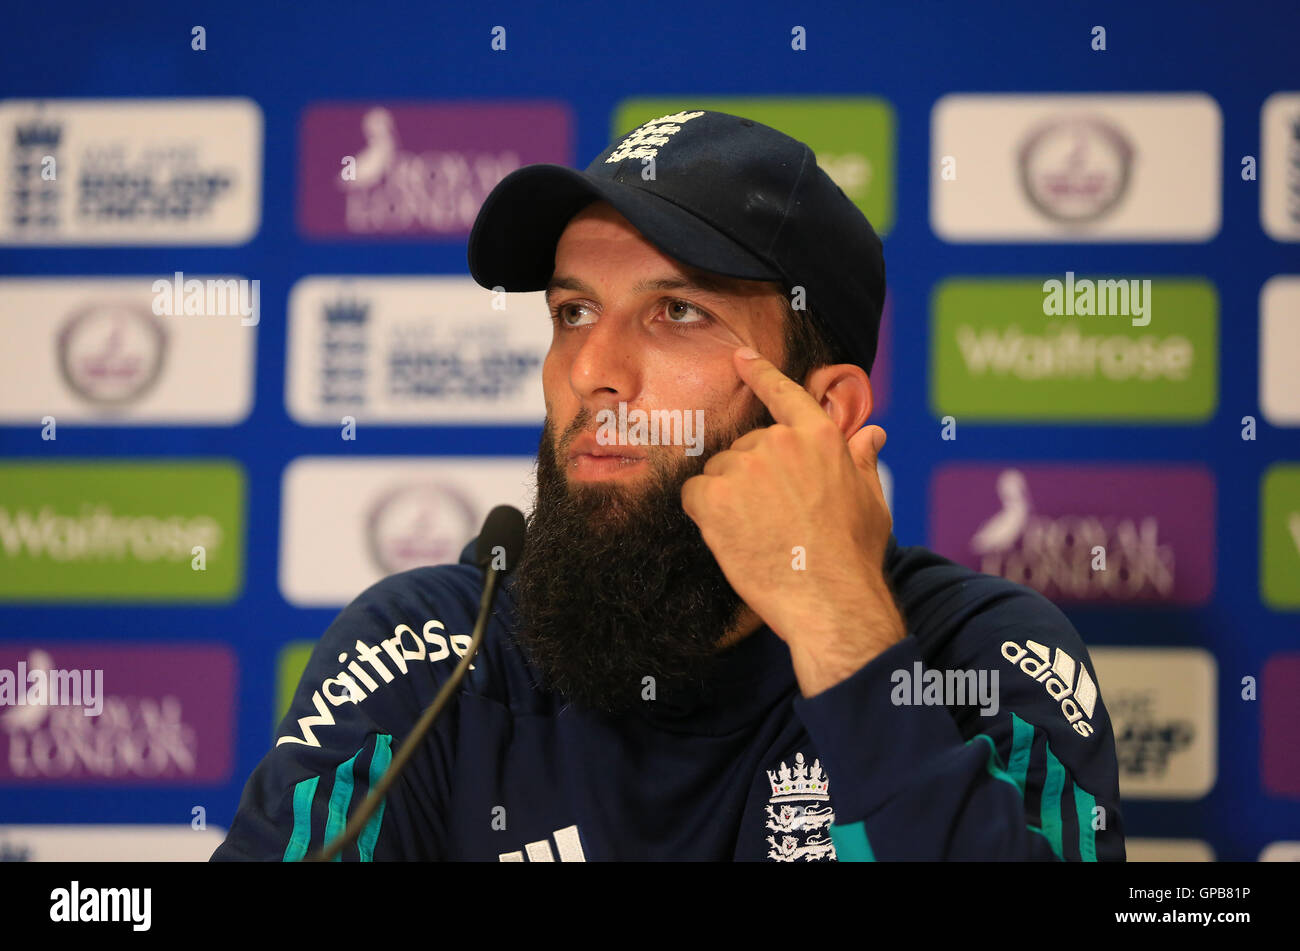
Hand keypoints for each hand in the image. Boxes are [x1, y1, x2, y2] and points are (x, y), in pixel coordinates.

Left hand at [681, 347, 904, 694]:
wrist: (829, 598)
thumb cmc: (853, 556)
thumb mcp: (871, 501)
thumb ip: (862, 462)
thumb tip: (873, 434)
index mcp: (819, 437)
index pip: (784, 393)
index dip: (760, 374)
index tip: (741, 358)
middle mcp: (779, 442)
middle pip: (745, 449)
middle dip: (750, 479)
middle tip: (772, 519)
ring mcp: (744, 467)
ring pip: (718, 473)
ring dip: (727, 498)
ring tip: (757, 533)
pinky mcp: (715, 496)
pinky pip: (694, 495)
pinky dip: (704, 515)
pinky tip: (731, 537)